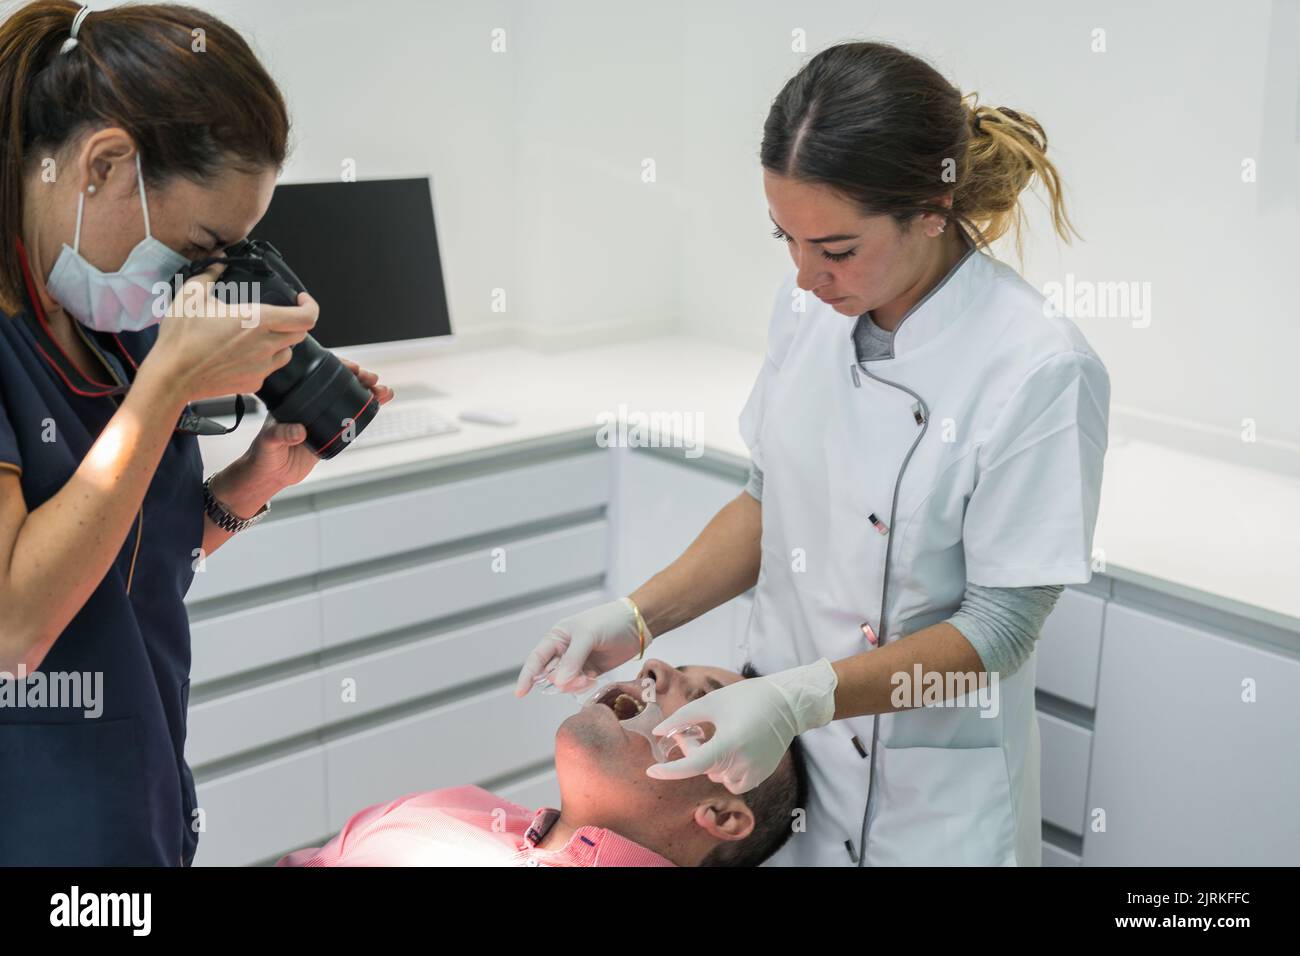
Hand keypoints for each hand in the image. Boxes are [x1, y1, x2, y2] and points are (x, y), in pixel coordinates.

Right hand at [148, 263, 319, 402]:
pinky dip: (263, 360)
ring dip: (281, 342)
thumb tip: (219, 261)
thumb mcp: (192, 295)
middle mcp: (266, 346)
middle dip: (294, 322)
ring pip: (287, 353)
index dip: (310, 306)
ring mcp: (261, 367)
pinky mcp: (253, 383)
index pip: (306, 317)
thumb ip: (210, 274)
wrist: (172, 377)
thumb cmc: (181, 339)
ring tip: (260, 335)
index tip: (301, 300)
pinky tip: (244, 353)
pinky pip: (269, 369)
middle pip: (300, 334)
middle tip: (279, 314)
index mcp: (258, 321)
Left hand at [236, 358, 394, 492]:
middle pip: (339, 383)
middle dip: (359, 378)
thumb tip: (299, 430)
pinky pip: (353, 417)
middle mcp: (310, 403)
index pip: (318, 374)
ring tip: (384, 392)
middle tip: (371, 380)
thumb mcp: (269, 442)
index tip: (351, 368)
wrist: (271, 474)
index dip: (337, 367)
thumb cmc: (263, 454)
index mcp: (294, 398)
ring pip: (350, 397)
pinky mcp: (331, 431)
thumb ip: (282, 435)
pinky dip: (368, 409)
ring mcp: (323, 416)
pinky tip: (381, 403)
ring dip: (369, 392)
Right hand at [514, 597, 648, 696]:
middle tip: (581, 678)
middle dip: (562, 681)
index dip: (527, 676)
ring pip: (564, 683)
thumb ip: (573, 659)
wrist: (637, 625)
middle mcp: (564, 651)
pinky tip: (594, 680)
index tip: (520, 693)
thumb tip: (558, 683)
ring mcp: (577, 662)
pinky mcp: (590, 672)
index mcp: (557, 637)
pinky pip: (578, 685)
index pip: (536, 659)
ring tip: (589, 679)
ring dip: (574, 685)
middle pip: (551, 675)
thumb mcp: (588, 635)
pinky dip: (583, 686)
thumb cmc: (610, 622)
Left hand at [645, 658, 838, 793]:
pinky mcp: (762, 775)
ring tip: (716, 738)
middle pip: (704, 768)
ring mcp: (755, 771)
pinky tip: (729, 751)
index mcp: (730, 742)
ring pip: (718, 777)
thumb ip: (683, 718)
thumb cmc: (747, 698)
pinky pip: (734, 782)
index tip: (651, 771)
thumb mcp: (711, 703)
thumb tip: (659, 732)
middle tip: (692, 732)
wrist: (787, 704)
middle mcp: (743, 762)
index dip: (671, 771)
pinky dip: (726, 771)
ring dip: (710, 762)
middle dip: (693, 751)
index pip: (694, 764)